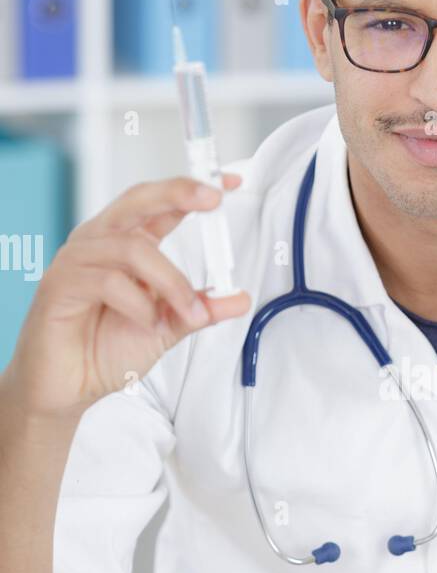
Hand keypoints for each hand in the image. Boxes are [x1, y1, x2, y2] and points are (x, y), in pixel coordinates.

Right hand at [5, 174, 250, 420]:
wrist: (66, 390)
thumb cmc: (104, 352)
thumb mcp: (166, 328)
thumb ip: (198, 309)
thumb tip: (239, 298)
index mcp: (126, 245)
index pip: (160, 205)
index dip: (193, 190)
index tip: (229, 182)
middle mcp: (100, 243)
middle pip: (138, 200)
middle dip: (178, 194)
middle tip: (212, 199)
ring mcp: (77, 260)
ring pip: (133, 249)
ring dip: (171, 282)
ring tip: (187, 314)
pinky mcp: (60, 285)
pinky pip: (108, 282)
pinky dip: (139, 305)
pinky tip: (148, 323)